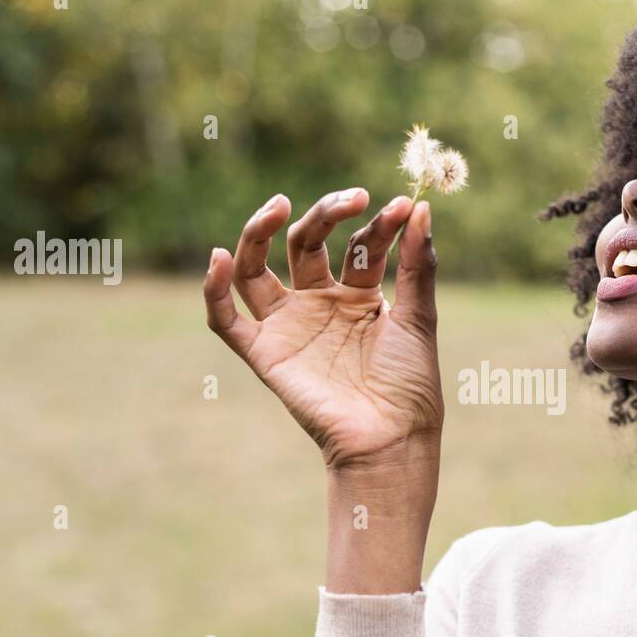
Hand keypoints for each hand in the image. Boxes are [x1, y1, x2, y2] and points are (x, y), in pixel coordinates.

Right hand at [203, 188, 442, 469]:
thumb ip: (418, 265)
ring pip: (255, 267)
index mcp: (358, 294)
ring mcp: (289, 326)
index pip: (358, 243)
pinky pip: (225, 320)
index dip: (379, 223)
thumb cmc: (410, 385)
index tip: (404, 207)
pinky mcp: (265, 354)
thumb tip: (423, 207)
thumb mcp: (419, 318)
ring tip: (279, 205)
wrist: (391, 438)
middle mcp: (319, 303)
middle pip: (304, 242)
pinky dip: (213, 290)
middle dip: (325, 214)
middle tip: (352, 197)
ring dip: (258, 232)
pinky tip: (218, 258)